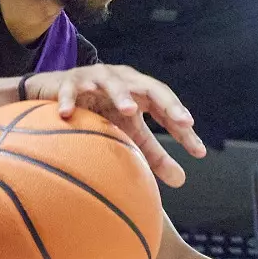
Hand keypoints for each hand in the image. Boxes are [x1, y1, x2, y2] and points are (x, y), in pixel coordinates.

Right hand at [26, 65, 205, 186]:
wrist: (59, 92)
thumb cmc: (100, 111)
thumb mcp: (128, 132)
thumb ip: (153, 153)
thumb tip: (180, 180)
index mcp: (141, 92)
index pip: (167, 108)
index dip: (182, 126)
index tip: (198, 150)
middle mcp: (123, 80)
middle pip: (151, 88)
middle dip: (168, 103)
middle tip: (183, 121)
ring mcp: (96, 78)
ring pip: (111, 83)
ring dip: (120, 95)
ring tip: (129, 111)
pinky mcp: (68, 82)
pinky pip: (69, 91)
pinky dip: (68, 100)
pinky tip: (66, 114)